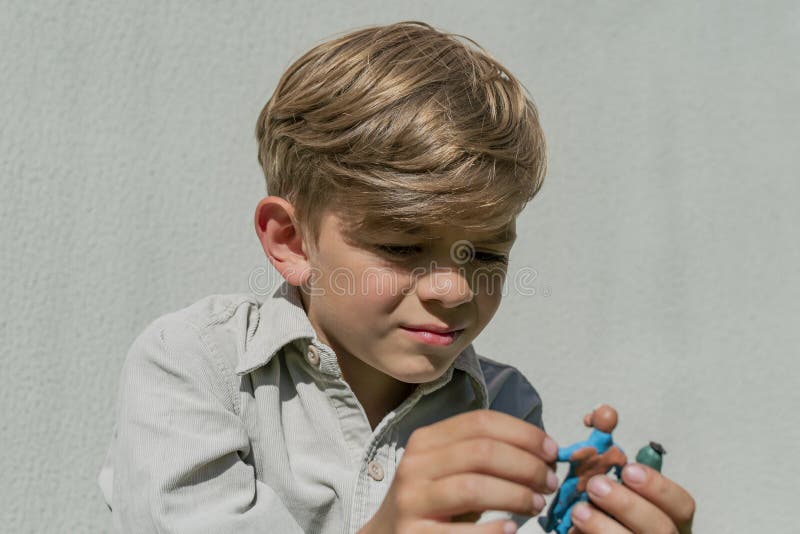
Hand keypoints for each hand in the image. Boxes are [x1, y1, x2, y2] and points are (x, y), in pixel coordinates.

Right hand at [357, 409, 558, 533]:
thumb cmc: (433, 501)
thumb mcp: (449, 468)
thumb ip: (484, 455)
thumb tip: (544, 451)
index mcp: (426, 440)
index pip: (480, 422)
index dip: (523, 433)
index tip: (552, 450)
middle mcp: (415, 465)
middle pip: (481, 451)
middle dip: (526, 465)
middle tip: (550, 482)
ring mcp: (412, 501)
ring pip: (473, 487)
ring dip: (516, 495)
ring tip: (537, 504)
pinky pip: (462, 532)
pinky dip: (493, 531)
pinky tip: (511, 529)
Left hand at [567, 463, 694, 533]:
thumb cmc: (601, 513)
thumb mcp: (607, 484)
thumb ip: (607, 451)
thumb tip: (601, 414)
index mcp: (670, 520)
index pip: (682, 504)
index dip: (658, 487)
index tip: (628, 470)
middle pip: (660, 529)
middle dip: (627, 506)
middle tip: (594, 487)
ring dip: (605, 528)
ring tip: (578, 511)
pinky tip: (572, 532)